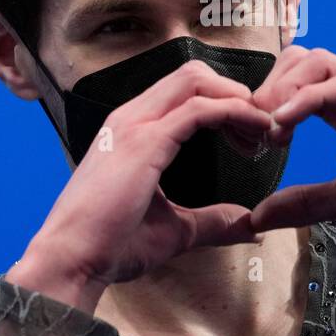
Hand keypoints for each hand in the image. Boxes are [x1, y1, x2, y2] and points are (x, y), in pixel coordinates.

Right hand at [7, 60, 270, 312]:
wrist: (72, 260)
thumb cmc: (110, 246)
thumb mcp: (173, 229)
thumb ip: (211, 221)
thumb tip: (248, 223)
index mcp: (131, 131)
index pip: (185, 91)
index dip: (225, 104)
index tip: (251, 140)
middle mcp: (130, 118)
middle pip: (194, 74)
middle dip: (237, 94)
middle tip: (262, 133)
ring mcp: (134, 125)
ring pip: (198, 80)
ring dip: (240, 100)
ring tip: (263, 134)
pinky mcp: (145, 141)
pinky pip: (201, 109)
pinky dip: (236, 114)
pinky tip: (256, 136)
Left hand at [248, 45, 335, 229]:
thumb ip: (303, 203)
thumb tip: (255, 218)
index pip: (288, 83)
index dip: (260, 105)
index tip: (247, 143)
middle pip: (295, 60)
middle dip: (265, 89)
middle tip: (254, 133)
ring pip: (315, 60)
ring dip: (282, 90)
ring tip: (272, 131)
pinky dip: (304, 98)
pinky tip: (283, 125)